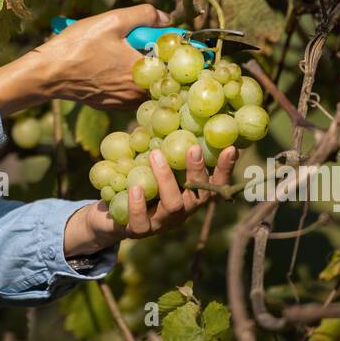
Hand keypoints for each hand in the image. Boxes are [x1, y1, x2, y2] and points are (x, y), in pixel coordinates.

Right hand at [0, 4, 169, 116]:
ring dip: (143, 68)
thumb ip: (145, 15)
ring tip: (126, 51)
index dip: (178, 47)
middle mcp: (138, 94)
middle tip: (147, 41)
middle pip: (163, 74)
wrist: (49, 73)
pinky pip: (130, 91)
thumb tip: (166, 18)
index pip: (178, 63)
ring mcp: (124, 103)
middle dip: (159, 56)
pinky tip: (112, 64)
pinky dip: (128, 78)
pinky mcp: (112, 106)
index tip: (176, 37)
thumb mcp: (113, 21)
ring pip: (146, 84)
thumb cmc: (80, 46)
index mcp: (144, 73)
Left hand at [76, 143, 238, 247]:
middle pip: (199, 195)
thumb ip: (163, 146)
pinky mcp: (140, 231)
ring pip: (172, 205)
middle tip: (193, 148)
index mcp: (188, 194)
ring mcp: (162, 223)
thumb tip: (171, 108)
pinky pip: (141, 221)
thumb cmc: (136, 181)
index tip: (231, 148)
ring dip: (166, 179)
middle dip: (198, 171)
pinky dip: (138, 205)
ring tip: (156, 155)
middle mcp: (182, 211)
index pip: (214, 183)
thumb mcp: (150, 163)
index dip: (225, 169)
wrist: (108, 214)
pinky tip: (134, 188)